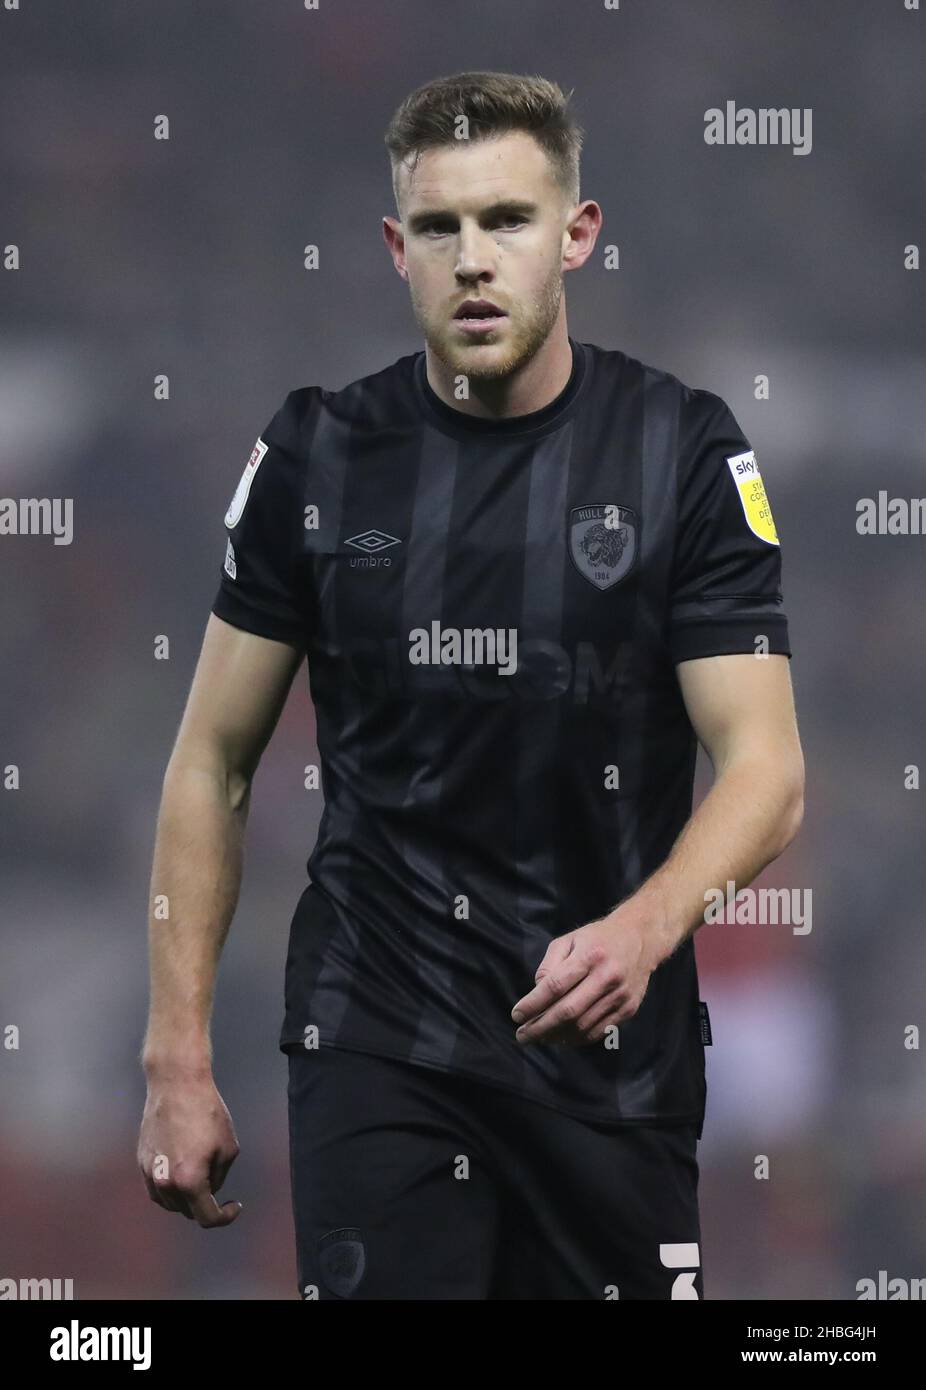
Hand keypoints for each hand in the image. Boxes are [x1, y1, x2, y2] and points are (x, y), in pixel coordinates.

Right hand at [138, 1070, 241, 1226]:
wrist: (176, 1084)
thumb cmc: (207, 1112)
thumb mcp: (227, 1147)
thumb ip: (219, 1177)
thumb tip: (209, 1190)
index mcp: (190, 1181)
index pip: (206, 1217)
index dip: (224, 1217)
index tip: (234, 1206)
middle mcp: (165, 1182)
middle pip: (186, 1211)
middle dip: (204, 1203)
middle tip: (217, 1183)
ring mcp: (149, 1172)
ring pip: (169, 1202)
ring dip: (185, 1198)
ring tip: (200, 1174)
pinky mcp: (142, 1160)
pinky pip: (156, 1187)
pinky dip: (170, 1187)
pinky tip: (182, 1168)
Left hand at [510, 906, 669, 1046]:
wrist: (641, 938)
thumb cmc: (598, 938)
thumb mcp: (569, 940)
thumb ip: (550, 965)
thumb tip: (536, 994)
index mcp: (589, 955)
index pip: (556, 986)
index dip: (533, 1004)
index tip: (516, 1015)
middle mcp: (607, 976)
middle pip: (568, 1011)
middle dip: (540, 1027)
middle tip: (522, 1036)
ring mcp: (620, 995)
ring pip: (583, 1026)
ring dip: (557, 1036)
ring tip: (539, 1037)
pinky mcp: (628, 1009)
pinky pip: (598, 1031)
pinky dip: (577, 1039)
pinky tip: (562, 1037)